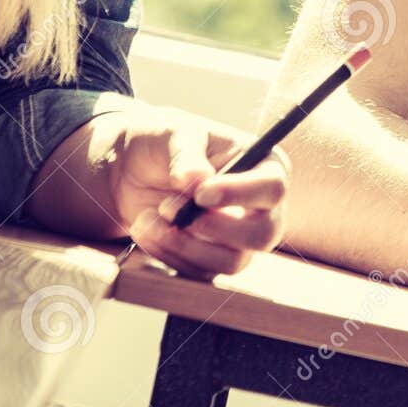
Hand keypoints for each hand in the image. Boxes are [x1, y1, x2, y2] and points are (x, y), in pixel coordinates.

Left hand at [106, 107, 288, 279]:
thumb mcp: (176, 134)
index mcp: (265, 166)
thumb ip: (187, 154)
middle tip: (169, 208)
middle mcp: (262, 208)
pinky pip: (201, 273)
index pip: (272, 188)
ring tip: (148, 219)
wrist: (135, 168)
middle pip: (263, 234)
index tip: (200, 193)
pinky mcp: (213, 259)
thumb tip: (195, 179)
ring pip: (231, 262)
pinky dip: (169, 255)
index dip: (238, 194)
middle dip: (214, 227)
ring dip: (185, 245)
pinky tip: (146, 230)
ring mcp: (240, 239)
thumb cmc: (168, 142)